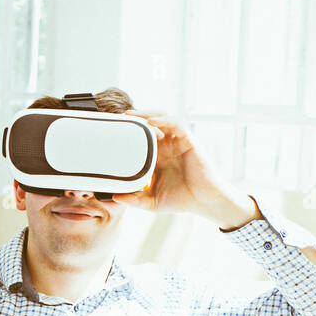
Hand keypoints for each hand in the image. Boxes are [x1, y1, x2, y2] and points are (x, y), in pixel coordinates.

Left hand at [111, 112, 257, 229]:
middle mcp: (166, 147)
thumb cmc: (181, 200)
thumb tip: (114, 196)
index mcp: (156, 158)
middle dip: (134, 119)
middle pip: (148, 125)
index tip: (111, 131)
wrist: (203, 201)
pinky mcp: (188, 140)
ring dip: (147, 114)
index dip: (127, 132)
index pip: (139, 139)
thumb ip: (134, 199)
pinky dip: (164, 120)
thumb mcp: (151, 202)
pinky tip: (151, 122)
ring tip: (132, 115)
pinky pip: (176, 124)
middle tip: (118, 119)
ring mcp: (177, 142)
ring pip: (161, 119)